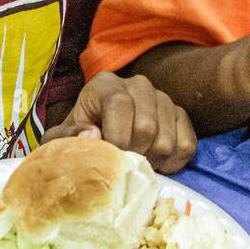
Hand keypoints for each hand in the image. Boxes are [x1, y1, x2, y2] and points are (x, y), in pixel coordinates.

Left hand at [42, 71, 196, 173]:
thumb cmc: (79, 137)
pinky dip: (172, 163)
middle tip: (121, 163)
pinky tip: (155, 164)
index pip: (119, 105)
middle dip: (133, 154)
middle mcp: (138, 85)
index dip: (116, 137)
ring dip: (151, 162)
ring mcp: (163, 99)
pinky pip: (187, 145)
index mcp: (106, 84)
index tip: (109, 157)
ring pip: (167, 140)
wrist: (100, 137)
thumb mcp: (62, 139)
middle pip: (146, 127)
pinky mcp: (180, 115)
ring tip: (135, 163)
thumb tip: (93, 136)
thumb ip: (69, 137)